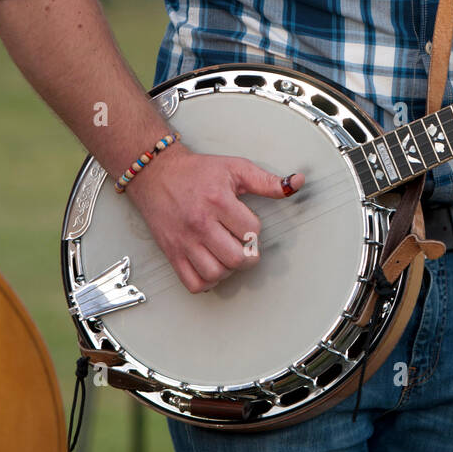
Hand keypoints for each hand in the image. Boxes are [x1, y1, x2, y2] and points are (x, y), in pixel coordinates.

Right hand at [126, 141, 304, 293]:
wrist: (157, 174)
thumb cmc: (197, 171)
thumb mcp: (235, 168)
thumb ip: (267, 180)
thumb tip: (296, 183)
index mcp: (218, 201)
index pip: (251, 231)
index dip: (255, 230)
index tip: (247, 224)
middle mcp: (200, 223)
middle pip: (236, 258)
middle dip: (248, 256)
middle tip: (245, 247)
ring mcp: (184, 241)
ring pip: (216, 274)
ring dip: (228, 270)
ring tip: (228, 255)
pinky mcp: (172, 253)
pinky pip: (193, 283)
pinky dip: (207, 282)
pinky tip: (212, 267)